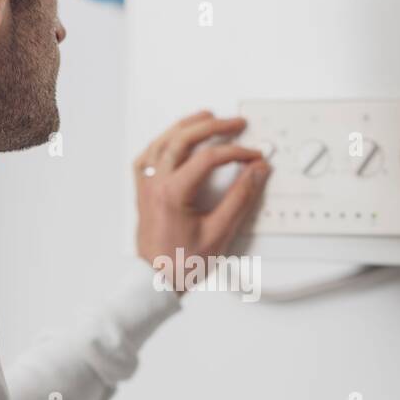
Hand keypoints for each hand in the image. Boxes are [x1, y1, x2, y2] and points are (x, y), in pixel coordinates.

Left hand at [133, 110, 270, 285]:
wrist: (155, 281)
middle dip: (213, 126)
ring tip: (207, 117)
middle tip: (235, 123)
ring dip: (187, 126)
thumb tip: (256, 172)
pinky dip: (161, 142)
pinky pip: (147, 157)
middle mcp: (156, 184)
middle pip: (184, 139)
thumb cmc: (181, 264)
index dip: (235, 152)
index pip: (208, 158)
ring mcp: (147, 185)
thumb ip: (240, 199)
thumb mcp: (219, 233)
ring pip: (163, 141)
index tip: (253, 157)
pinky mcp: (143, 191)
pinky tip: (171, 139)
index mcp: (173, 193)